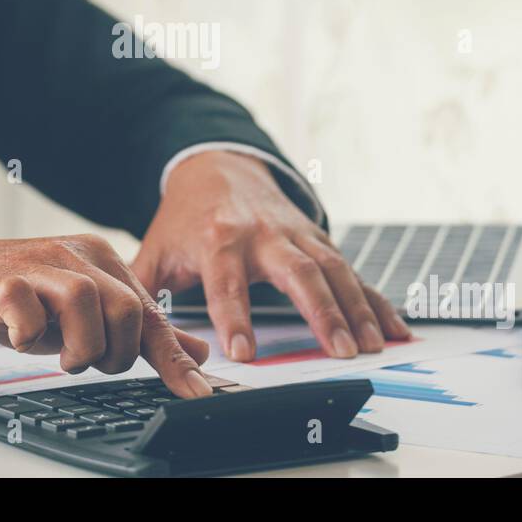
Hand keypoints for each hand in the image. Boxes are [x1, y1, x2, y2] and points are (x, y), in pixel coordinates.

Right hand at [0, 233, 213, 398]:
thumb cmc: (11, 299)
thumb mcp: (80, 313)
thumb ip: (136, 329)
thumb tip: (195, 353)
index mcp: (99, 259)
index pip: (149, 312)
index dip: (173, 358)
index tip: (196, 392)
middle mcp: (74, 254)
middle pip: (127, 310)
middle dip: (114, 353)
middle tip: (84, 360)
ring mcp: (38, 265)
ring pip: (88, 305)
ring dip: (77, 347)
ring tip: (55, 353)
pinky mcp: (1, 283)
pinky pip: (31, 314)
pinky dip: (28, 338)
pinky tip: (17, 335)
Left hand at [132, 151, 410, 362]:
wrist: (219, 167)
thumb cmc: (187, 218)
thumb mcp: (157, 248)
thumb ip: (142, 291)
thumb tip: (125, 334)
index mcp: (219, 238)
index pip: (227, 283)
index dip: (234, 318)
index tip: (243, 354)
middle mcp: (264, 233)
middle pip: (298, 272)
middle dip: (321, 311)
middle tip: (339, 350)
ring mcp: (298, 235)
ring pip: (334, 270)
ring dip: (357, 308)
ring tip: (373, 345)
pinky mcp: (319, 240)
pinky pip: (353, 271)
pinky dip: (377, 300)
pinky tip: (396, 327)